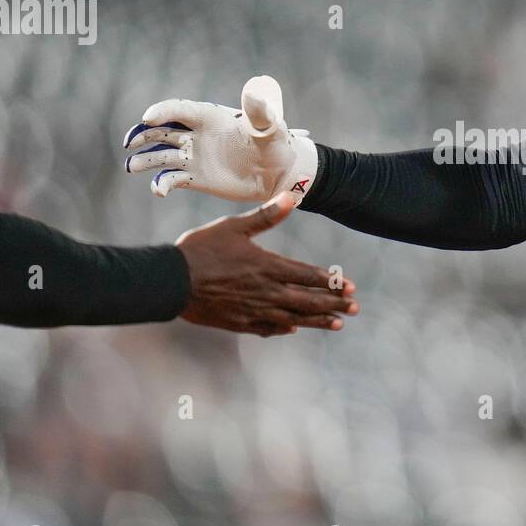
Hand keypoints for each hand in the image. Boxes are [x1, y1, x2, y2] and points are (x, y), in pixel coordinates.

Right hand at [123, 75, 316, 202]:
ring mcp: (194, 156)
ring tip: (132, 166)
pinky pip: (172, 179)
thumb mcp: (270, 127)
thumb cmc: (276, 144)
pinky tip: (159, 191)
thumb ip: (259, 112)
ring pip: (162, 156)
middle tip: (130, 143)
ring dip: (145, 160)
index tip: (148, 117)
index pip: (180, 110)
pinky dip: (162, 184)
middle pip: (162, 130)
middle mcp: (197, 135)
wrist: (278, 174)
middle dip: (143, 134)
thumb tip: (253, 94)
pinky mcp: (195, 178)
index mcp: (210, 117)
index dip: (163, 111)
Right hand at [175, 194, 356, 336]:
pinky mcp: (238, 322)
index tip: (350, 287)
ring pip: (293, 317)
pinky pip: (268, 328)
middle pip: (307, 300)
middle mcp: (266, 292)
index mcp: (267, 266)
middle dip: (334, 304)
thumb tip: (292, 196)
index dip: (331, 282)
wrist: (170, 281)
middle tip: (355, 308)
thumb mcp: (234, 227)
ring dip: (317, 320)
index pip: (308, 276)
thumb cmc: (200, 249)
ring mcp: (253, 310)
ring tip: (338, 324)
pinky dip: (284, 328)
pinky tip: (293, 328)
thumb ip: (265, 216)